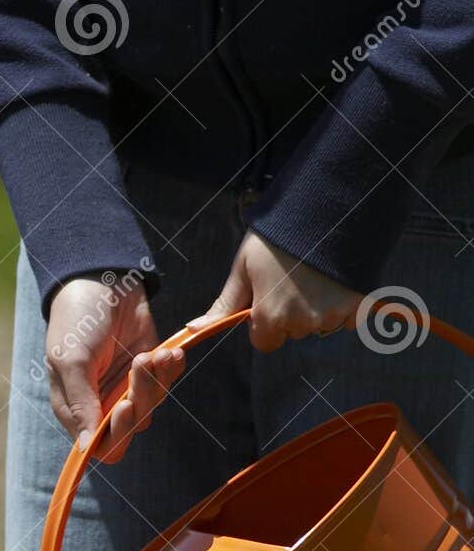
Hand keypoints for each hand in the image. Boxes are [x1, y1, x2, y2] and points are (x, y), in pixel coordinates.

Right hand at [46, 275, 184, 462]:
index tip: (125, 404)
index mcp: (77, 408)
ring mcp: (127, 387)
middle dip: (141, 398)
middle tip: (140, 364)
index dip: (117, 433)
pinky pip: (166, 382)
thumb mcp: (71, 360)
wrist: (101, 279)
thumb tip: (85, 450)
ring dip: (156, 379)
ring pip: (152, 406)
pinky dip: (171, 368)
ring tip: (153, 351)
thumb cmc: (76, 319)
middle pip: (131, 428)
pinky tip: (169, 351)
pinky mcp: (149, 369)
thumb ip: (80, 404)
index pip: (102, 446)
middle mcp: (102, 404)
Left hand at [189, 231, 361, 351]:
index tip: (269, 297)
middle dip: (290, 313)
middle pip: (292, 332)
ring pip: (318, 325)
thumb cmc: (277, 236)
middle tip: (292, 277)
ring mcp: (331, 316)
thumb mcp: (244, 267)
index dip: (264, 322)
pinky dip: (342, 304)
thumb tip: (194, 328)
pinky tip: (334, 279)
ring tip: (313, 274)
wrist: (324, 208)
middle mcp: (301, 323)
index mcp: (270, 317)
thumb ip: (225, 304)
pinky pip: (346, 319)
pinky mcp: (356, 306)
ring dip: (316, 308)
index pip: (265, 342)